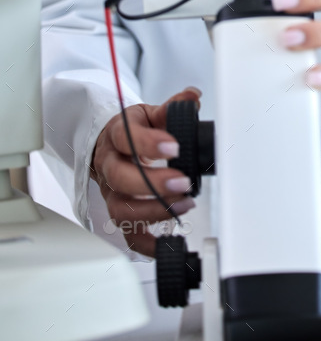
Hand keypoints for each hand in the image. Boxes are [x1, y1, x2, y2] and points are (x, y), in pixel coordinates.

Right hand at [91, 86, 201, 256]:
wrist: (109, 146)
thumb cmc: (132, 130)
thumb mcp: (149, 113)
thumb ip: (172, 107)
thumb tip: (191, 97)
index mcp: (118, 134)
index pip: (126, 138)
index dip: (149, 144)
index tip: (174, 147)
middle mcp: (110, 164)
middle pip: (120, 178)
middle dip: (153, 184)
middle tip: (182, 183)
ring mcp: (112, 191)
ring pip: (121, 208)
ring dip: (153, 212)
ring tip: (183, 206)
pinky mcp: (118, 211)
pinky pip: (126, 233)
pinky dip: (146, 243)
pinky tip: (167, 242)